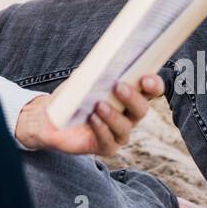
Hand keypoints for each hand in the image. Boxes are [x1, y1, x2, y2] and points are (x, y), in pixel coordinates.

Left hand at [13, 73, 164, 154]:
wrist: (52, 118)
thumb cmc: (74, 95)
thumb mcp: (84, 79)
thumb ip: (96, 71)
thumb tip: (102, 60)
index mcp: (130, 96)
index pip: (150, 90)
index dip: (154, 85)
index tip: (146, 78)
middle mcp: (129, 116)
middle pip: (142, 109)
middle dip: (133, 98)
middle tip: (119, 86)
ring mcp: (119, 133)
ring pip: (125, 127)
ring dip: (113, 115)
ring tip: (99, 105)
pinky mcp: (106, 147)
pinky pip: (109, 141)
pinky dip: (101, 129)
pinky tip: (92, 119)